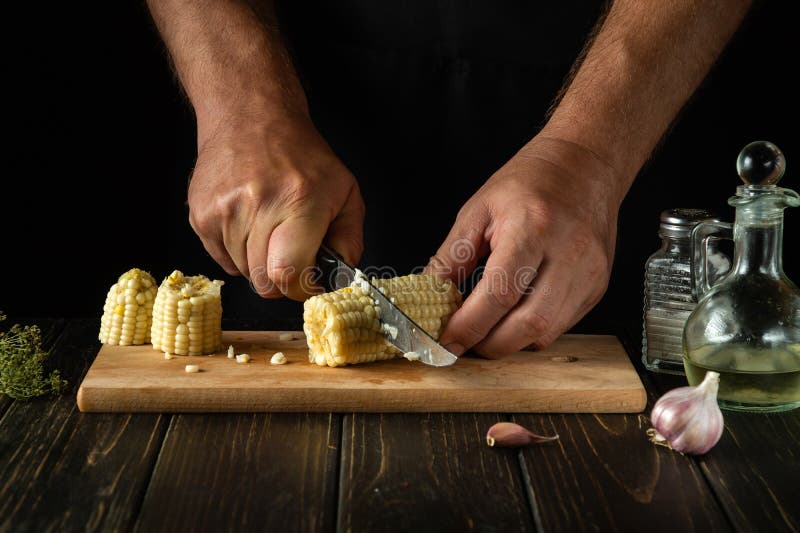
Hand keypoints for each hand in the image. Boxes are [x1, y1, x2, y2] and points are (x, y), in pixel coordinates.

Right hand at [188, 113, 364, 299]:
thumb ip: (350, 239)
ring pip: (244, 273)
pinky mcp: (201, 215)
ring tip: (269, 226)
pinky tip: (248, 221)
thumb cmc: (302, 156)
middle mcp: (258, 205)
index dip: (302, 287)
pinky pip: (222, 260)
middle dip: (282, 277)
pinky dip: (238, 251)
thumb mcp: (345, 191)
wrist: (251, 116)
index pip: (289, 273)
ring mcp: (224, 211)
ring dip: (259, 261)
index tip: (309, 279)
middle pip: (265, 281)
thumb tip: (339, 278)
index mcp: (300, 201)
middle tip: (291, 253)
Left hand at [427, 136, 620, 356]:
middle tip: (463, 340)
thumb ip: (452, 258)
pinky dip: (531, 331)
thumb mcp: (478, 210)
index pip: (500, 293)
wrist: (585, 165)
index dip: (469, 325)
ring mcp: (589, 273)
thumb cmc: (531, 181)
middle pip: (528, 324)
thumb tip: (430, 297)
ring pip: (546, 333)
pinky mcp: (597, 286)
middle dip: (489, 344)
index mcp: (533, 227)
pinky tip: (513, 315)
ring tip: (486, 329)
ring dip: (510, 342)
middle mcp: (568, 253)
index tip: (446, 339)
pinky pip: (561, 325)